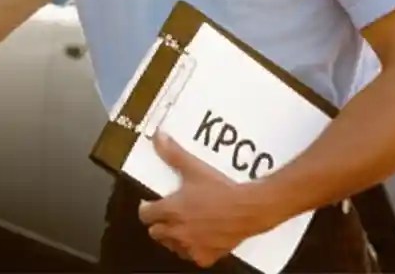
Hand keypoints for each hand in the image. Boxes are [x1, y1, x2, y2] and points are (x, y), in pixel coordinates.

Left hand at [137, 132, 288, 267]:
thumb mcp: (195, 168)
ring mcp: (191, 246)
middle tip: (167, 215)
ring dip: (173, 237)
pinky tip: (200, 238)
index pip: (145, 214)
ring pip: (171, 245)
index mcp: (171, 210)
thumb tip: (159, 138)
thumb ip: (173, 154)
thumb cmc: (222, 190)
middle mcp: (177, 231)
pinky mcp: (205, 256)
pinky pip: (192, 256)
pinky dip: (193, 249)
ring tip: (183, 225)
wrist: (248, 209)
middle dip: (159, 223)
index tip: (151, 204)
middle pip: (155, 232)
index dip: (147, 208)